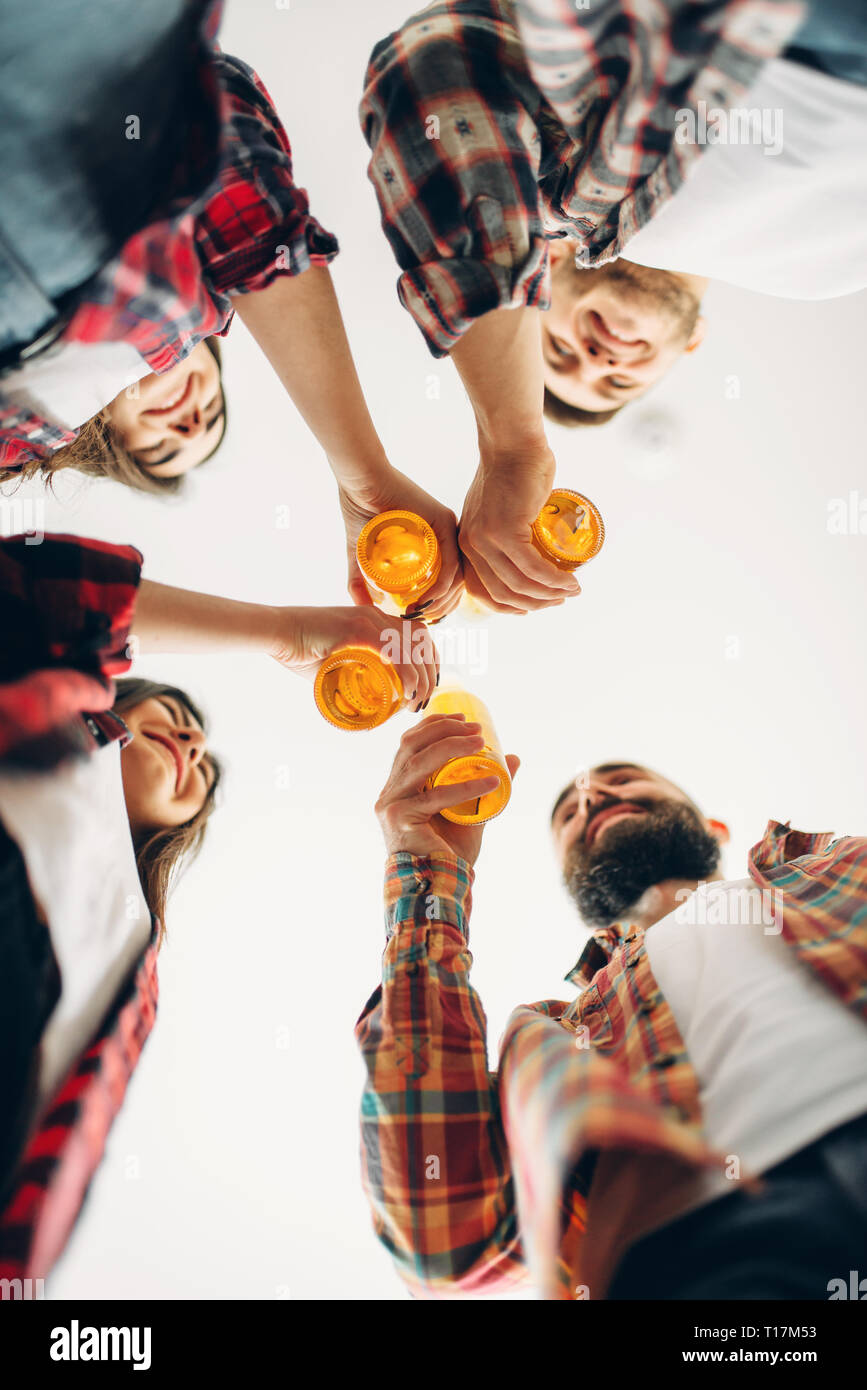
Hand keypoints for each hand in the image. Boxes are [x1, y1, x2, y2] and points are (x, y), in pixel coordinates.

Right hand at [268, 606, 438, 712]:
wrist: (276, 633)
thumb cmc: (299, 649)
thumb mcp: (333, 662)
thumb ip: (347, 674)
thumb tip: (358, 702)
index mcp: (375, 619)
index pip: (418, 633)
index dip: (429, 659)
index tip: (427, 685)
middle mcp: (377, 615)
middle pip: (422, 639)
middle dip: (431, 671)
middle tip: (424, 700)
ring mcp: (368, 619)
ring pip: (412, 647)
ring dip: (421, 677)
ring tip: (416, 702)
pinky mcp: (357, 628)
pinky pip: (393, 651)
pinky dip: (406, 673)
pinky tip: (407, 691)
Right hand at [338, 466, 464, 619]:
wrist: (358, 485)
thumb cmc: (358, 513)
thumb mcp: (359, 557)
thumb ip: (360, 582)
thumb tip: (363, 609)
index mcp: (434, 546)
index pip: (446, 584)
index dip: (436, 608)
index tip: (418, 621)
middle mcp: (446, 539)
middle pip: (456, 584)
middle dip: (441, 609)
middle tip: (420, 622)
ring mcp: (448, 531)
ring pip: (457, 577)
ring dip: (441, 602)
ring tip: (419, 613)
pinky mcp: (445, 523)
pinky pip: (452, 562)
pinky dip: (441, 586)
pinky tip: (425, 599)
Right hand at [375, 712, 519, 864]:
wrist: (438, 889)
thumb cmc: (449, 854)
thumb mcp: (471, 811)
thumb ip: (485, 786)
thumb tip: (512, 758)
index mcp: (398, 787)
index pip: (409, 743)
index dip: (434, 724)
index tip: (463, 718)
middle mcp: (389, 793)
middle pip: (411, 746)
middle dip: (445, 730)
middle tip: (477, 730)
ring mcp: (391, 806)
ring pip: (419, 763)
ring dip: (452, 746)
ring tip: (481, 743)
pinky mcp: (399, 820)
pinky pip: (436, 797)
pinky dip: (466, 787)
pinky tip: (491, 781)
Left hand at [458, 443, 580, 613]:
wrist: (513, 443)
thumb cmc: (512, 471)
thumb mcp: (498, 509)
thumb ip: (501, 530)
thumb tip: (526, 549)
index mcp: (466, 543)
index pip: (481, 590)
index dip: (508, 606)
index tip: (532, 607)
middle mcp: (470, 545)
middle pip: (502, 593)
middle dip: (535, 604)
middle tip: (559, 599)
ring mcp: (486, 539)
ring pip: (519, 585)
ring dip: (549, 595)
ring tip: (572, 591)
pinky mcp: (506, 531)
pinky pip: (533, 568)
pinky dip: (554, 580)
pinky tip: (570, 581)